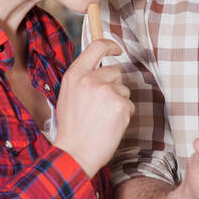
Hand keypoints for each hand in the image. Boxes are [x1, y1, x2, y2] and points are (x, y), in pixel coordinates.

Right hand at [55, 38, 133, 176]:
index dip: (110, 45)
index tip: (117, 49)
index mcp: (75, 75)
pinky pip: (130, 105)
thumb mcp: (68, 96)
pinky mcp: (120, 105)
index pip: (96, 47)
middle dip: (114, 86)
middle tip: (100, 107)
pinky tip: (110, 125)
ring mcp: (106, 91)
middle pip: (116, 71)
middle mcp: (90, 79)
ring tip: (102, 118)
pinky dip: (124, 116)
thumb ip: (83, 80)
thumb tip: (101, 69)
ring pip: (124, 90)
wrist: (75, 153)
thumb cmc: (72, 129)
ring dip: (119, 102)